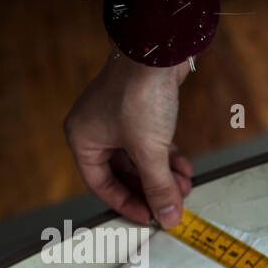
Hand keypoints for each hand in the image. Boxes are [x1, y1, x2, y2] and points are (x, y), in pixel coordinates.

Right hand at [64, 54, 193, 227]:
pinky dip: (167, 157)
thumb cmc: (140, 95)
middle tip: (173, 203)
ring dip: (163, 175)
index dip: (127, 204)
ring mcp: (117, 119)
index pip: (101, 185)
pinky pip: (151, 144)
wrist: (157, 51)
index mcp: (83, 139)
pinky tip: (185, 168)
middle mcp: (96, 129)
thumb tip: (168, 217)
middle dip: (152, 189)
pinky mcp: (139, 110)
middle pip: (124, 174)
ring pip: (140, 159)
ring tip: (185, 186)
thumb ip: (159, 187)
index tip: (151, 217)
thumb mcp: (150, 151)